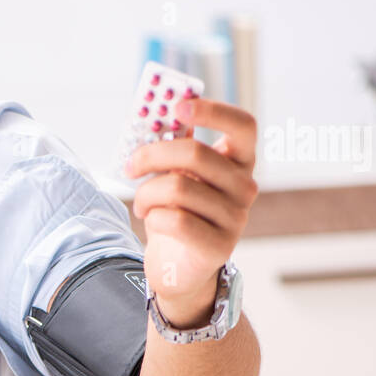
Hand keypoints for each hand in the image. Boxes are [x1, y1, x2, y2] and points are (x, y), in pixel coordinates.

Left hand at [125, 98, 257, 327]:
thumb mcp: (176, 175)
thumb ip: (173, 145)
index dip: (213, 111)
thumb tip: (156, 113)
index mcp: (239, 162)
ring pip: (177, 187)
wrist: (178, 268)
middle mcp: (245, 187)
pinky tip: (151, 220)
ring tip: (141, 204)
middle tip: (130, 165)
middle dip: (152, 155)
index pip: (243, 126)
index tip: (178, 106)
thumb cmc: (177, 213)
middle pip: (196, 153)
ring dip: (146, 194)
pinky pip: (174, 219)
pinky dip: (152, 217)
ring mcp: (236, 217)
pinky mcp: (219, 246)